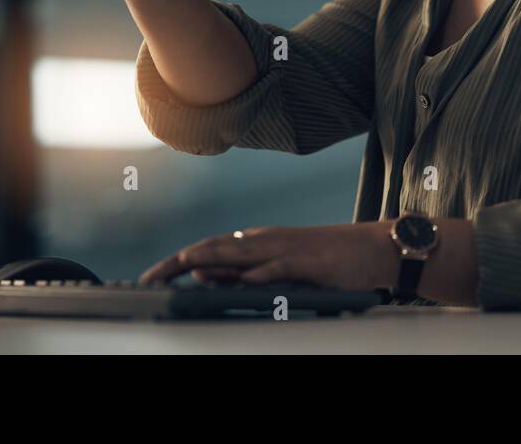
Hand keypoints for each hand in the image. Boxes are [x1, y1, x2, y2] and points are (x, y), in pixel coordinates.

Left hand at [139, 222, 398, 292]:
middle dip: (179, 262)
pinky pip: (281, 267)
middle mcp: (265, 241)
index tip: (148, 277)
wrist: (372, 248)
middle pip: (214, 249)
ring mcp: (287, 249)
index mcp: (256, 242)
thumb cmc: (327, 261)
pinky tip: (244, 279)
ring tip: (183, 264)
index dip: (176, 263)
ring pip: (241, 252)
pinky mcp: (309, 261)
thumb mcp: (277, 266)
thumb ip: (242, 271)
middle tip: (149, 277)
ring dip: (211, 258)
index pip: (207, 250)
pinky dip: (261, 272)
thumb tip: (202, 274)